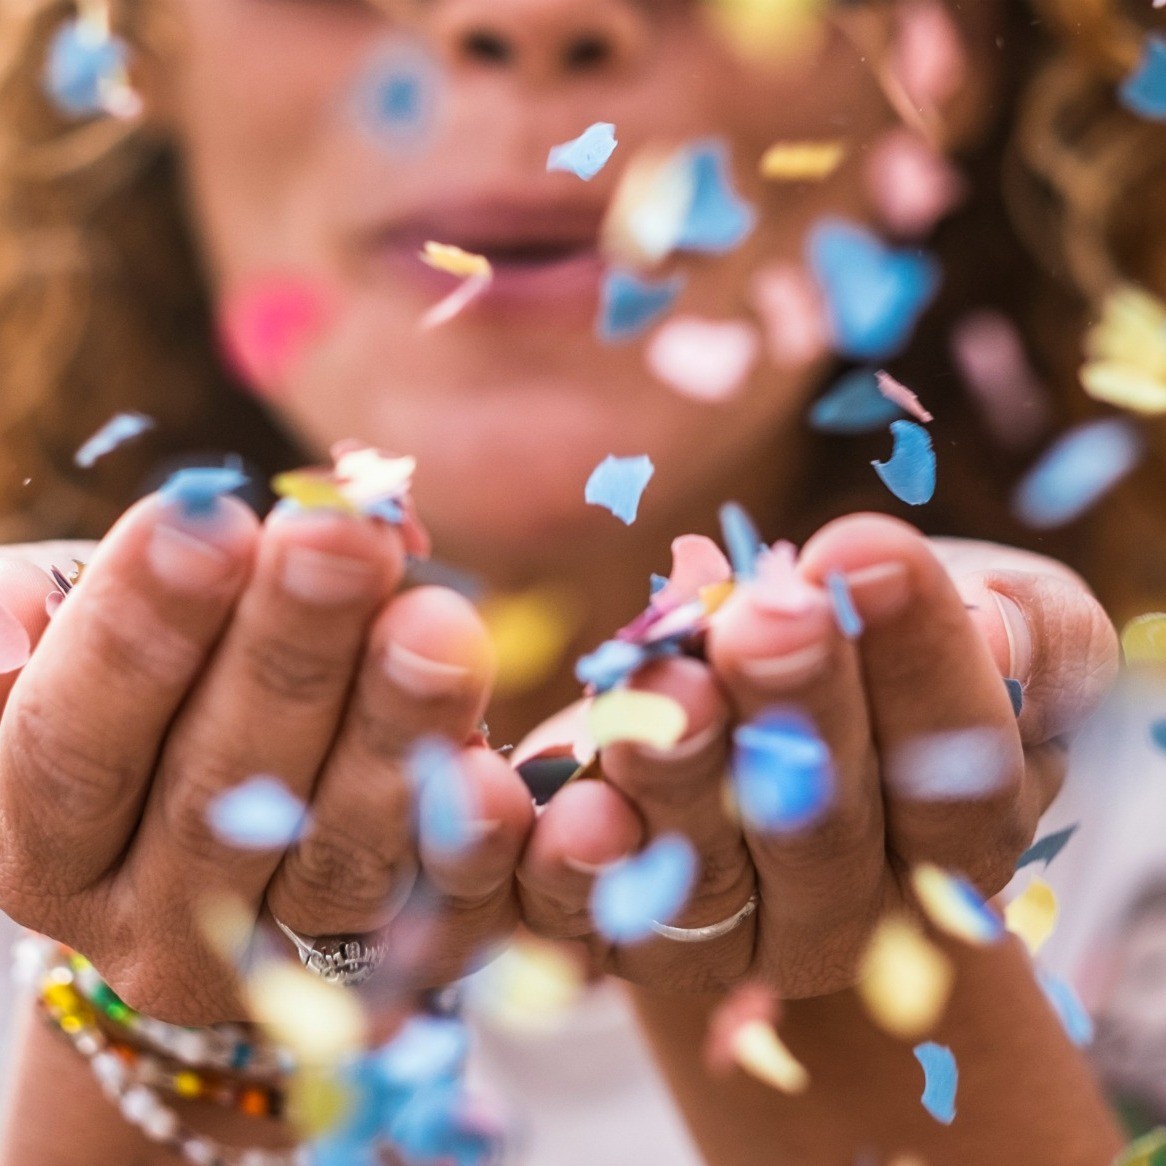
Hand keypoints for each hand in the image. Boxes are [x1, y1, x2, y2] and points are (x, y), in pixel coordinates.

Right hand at [0, 492, 531, 1024]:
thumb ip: (60, 615)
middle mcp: (153, 924)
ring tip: (438, 624)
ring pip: (339, 861)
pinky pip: (448, 923)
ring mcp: (279, 966)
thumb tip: (55, 592)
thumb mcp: (87, 652)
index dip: (136, 633)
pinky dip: (476, 849)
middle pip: (219, 796)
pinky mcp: (397, 977)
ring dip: (393, 735)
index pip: (76, 743)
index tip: (207, 519)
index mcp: (52, 844)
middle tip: (345, 541)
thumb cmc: (157, 705)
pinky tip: (501, 773)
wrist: (236, 850)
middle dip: (287, 655)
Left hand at [516, 514, 1117, 997]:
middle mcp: (850, 906)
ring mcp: (733, 929)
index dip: (919, 664)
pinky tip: (557, 809)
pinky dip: (567, 869)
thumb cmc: (895, 638)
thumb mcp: (1000, 616)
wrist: (777, 696)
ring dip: (677, 783)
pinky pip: (587, 921)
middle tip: (766, 617)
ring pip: (704, 879)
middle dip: (795, 715)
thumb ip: (1029, 632)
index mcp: (958, 829)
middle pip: (826, 830)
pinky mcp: (621, 925)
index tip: (866, 551)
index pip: (959, 767)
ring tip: (655, 699)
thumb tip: (998, 629)